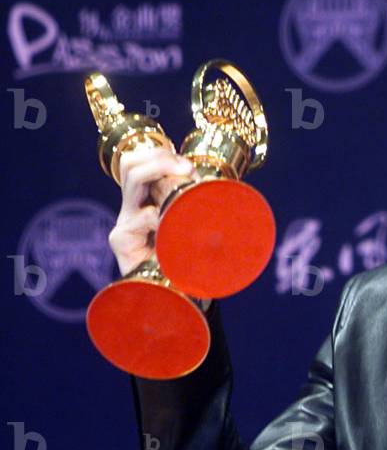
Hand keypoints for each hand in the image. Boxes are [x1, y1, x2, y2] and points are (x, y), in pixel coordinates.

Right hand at [107, 146, 193, 276]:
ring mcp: (126, 220)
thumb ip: (193, 201)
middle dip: (160, 157)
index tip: (190, 168)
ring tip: (185, 181)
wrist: (180, 294)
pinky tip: (176, 230)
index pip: (143, 160)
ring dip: (161, 172)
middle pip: (131, 161)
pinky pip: (144, 216)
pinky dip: (164, 217)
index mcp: (150, 198)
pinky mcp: (121, 239)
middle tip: (186, 169)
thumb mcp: (194, 223)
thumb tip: (202, 178)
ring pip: (133, 177)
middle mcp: (134, 205)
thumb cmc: (191, 258)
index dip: (164, 155)